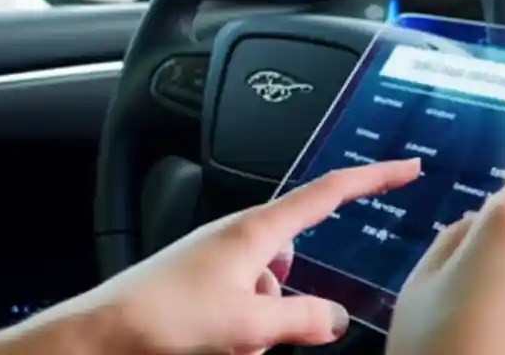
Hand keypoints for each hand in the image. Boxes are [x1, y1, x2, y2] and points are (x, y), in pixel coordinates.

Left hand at [0, 158, 420, 354]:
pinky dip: (243, 326)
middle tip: (268, 333)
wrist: (98, 335)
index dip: (373, 178)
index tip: (406, 168)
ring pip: (269, 288)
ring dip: (264, 320)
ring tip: (234, 345)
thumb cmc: (163, 317)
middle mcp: (238, 236)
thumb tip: (336, 318)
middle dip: (294, 298)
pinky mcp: (201, 281)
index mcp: (257, 231)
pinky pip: (243, 301)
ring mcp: (217, 257)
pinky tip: (220, 346)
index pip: (329, 192)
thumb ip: (302, 319)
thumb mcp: (247, 324)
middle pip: (296, 257)